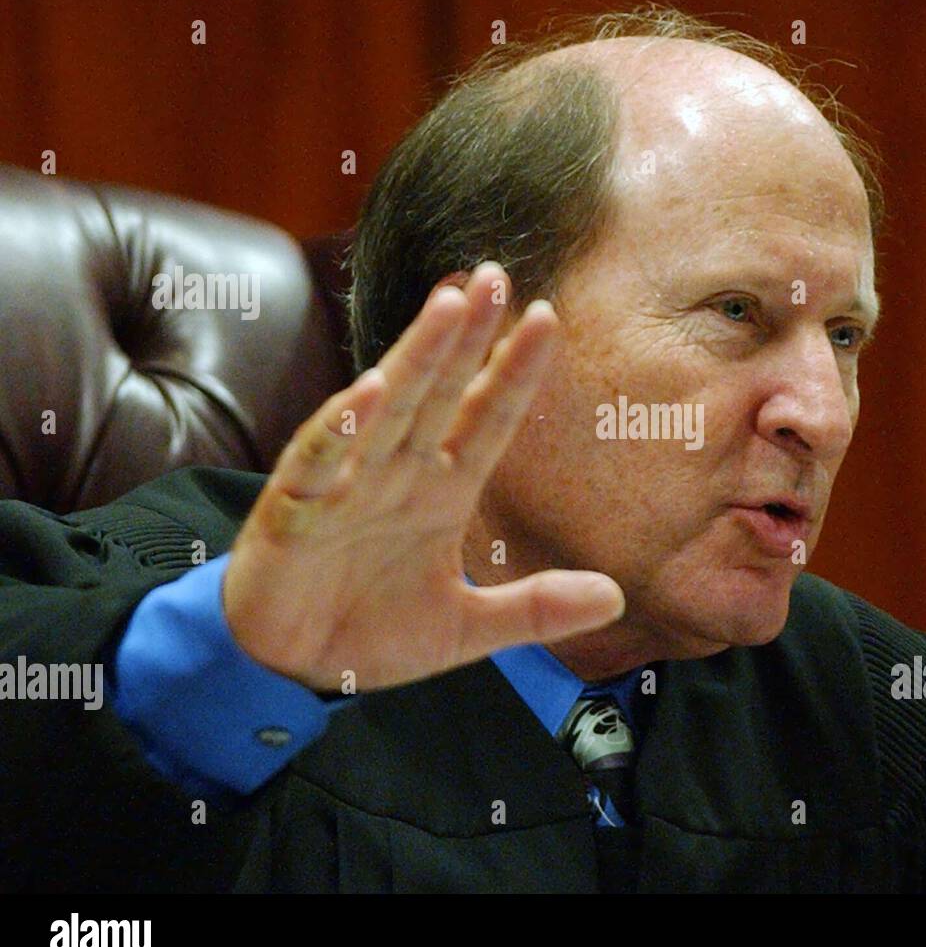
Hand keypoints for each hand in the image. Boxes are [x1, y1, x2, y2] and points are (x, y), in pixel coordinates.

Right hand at [222, 262, 624, 692]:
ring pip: (387, 408)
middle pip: (438, 391)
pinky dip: (343, 428)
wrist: (288, 672)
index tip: (548, 317)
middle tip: (496, 273)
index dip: (514, 371)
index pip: (486, 418)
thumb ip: (534, 609)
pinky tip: (370, 391)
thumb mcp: (466, 630)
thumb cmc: (371, 635)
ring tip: (450, 304)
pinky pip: (321, 461)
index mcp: (439, 492)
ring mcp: (347, 486)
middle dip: (467, 334)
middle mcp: (396, 474)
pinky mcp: (295, 511)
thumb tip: (616, 598)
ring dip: (417, 356)